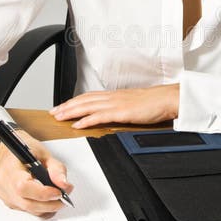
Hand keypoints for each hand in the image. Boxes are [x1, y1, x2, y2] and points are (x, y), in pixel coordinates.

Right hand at [0, 130, 72, 216]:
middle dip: (49, 204)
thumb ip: (56, 169)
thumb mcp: (44, 154)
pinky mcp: (9, 202)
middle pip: (26, 203)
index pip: (23, 187)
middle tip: (64, 198)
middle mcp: (4, 183)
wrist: (11, 153)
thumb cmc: (26, 151)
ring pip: (27, 209)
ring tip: (58, 199)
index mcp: (10, 167)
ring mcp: (4, 194)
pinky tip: (48, 203)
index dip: (43, 193)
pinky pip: (26, 210)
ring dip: (46, 208)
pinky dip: (40, 209)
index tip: (58, 192)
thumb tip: (64, 185)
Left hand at [50, 83, 179, 129]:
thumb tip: (113, 115)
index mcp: (115, 96)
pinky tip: (77, 124)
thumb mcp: (134, 105)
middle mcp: (112, 97)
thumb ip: (122, 109)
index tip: (62, 106)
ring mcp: (116, 104)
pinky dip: (86, 120)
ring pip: (87, 106)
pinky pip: (99, 116)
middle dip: (66, 106)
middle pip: (83, 100)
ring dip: (71, 112)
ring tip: (59, 117)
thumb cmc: (155, 103)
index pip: (89, 97)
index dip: (74, 101)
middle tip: (53, 112)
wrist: (168, 99)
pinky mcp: (121, 112)